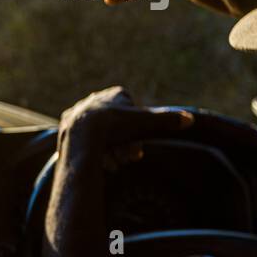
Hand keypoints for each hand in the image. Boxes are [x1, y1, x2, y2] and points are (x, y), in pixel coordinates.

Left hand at [58, 86, 194, 161]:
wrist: (81, 136)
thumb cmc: (115, 128)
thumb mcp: (144, 124)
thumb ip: (166, 121)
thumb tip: (190, 119)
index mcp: (115, 94)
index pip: (134, 116)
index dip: (138, 134)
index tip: (136, 150)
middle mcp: (95, 99)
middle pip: (118, 127)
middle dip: (124, 145)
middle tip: (125, 159)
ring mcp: (79, 111)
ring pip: (101, 134)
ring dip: (108, 150)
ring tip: (110, 161)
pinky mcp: (65, 125)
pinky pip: (83, 140)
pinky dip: (91, 150)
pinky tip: (95, 158)